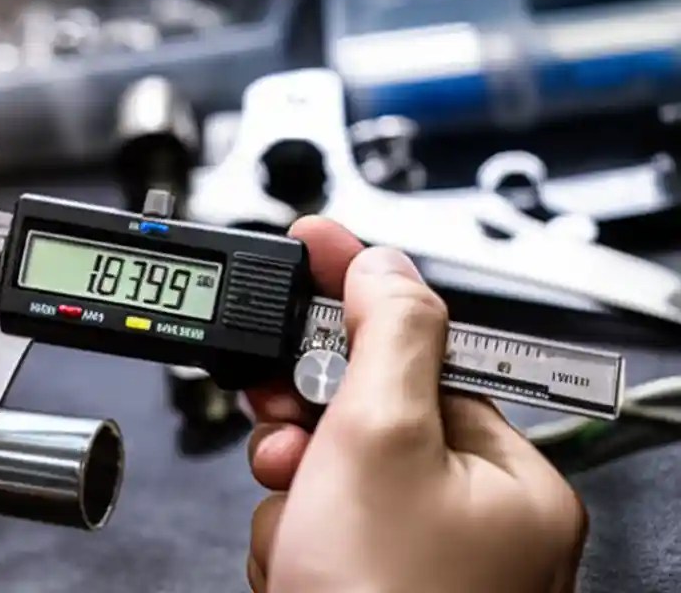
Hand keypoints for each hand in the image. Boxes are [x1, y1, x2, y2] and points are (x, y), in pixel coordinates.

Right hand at [245, 217, 586, 592]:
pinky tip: (301, 573)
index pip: (425, 351)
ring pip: (330, 478)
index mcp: (512, 477)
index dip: (358, 294)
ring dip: (297, 500)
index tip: (312, 245)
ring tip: (304, 539)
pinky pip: (318, 531)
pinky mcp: (368, 590)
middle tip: (292, 440)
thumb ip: (386, 335)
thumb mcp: (380, 439)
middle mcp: (477, 522)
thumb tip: (384, 266)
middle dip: (313, 432)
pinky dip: (295, 545)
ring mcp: (422, 564)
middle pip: (370, 419)